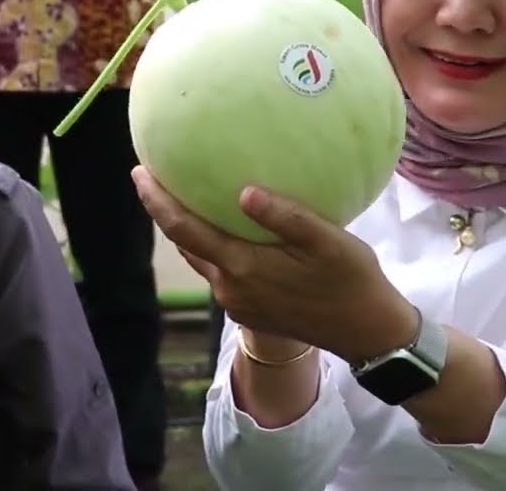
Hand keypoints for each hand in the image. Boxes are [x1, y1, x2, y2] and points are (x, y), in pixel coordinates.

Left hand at [131, 167, 418, 363]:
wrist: (367, 332)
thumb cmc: (352, 280)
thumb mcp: (327, 242)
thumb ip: (285, 217)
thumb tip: (244, 193)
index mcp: (243, 269)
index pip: (185, 231)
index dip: (157, 202)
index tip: (139, 172)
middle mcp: (230, 288)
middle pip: (185, 244)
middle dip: (165, 211)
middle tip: (154, 175)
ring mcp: (237, 303)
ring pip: (200, 258)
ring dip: (187, 229)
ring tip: (181, 195)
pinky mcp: (248, 309)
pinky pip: (218, 270)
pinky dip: (209, 244)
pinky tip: (220, 225)